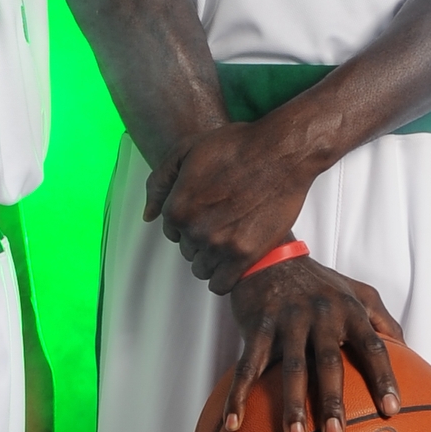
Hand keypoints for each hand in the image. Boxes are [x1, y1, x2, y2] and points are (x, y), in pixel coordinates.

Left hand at [145, 120, 318, 287]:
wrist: (281, 152)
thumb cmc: (238, 147)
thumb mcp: (186, 150)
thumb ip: (160, 182)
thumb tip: (148, 214)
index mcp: (177, 207)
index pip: (172, 232)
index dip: (189, 223)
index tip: (206, 213)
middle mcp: (195, 230)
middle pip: (188, 251)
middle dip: (201, 239)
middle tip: (223, 222)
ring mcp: (220, 245)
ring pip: (203, 269)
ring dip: (213, 259)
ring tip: (230, 240)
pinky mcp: (245, 255)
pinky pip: (222, 284)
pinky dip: (224, 278)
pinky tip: (234, 261)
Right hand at [223, 256, 404, 431]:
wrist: (269, 255)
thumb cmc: (319, 282)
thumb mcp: (357, 290)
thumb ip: (382, 318)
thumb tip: (408, 350)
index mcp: (349, 311)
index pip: (373, 347)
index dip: (383, 378)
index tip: (392, 410)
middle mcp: (321, 315)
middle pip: (330, 363)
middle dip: (333, 400)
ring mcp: (288, 321)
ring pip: (291, 368)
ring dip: (292, 404)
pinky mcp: (258, 326)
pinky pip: (248, 366)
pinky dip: (239, 395)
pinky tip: (234, 423)